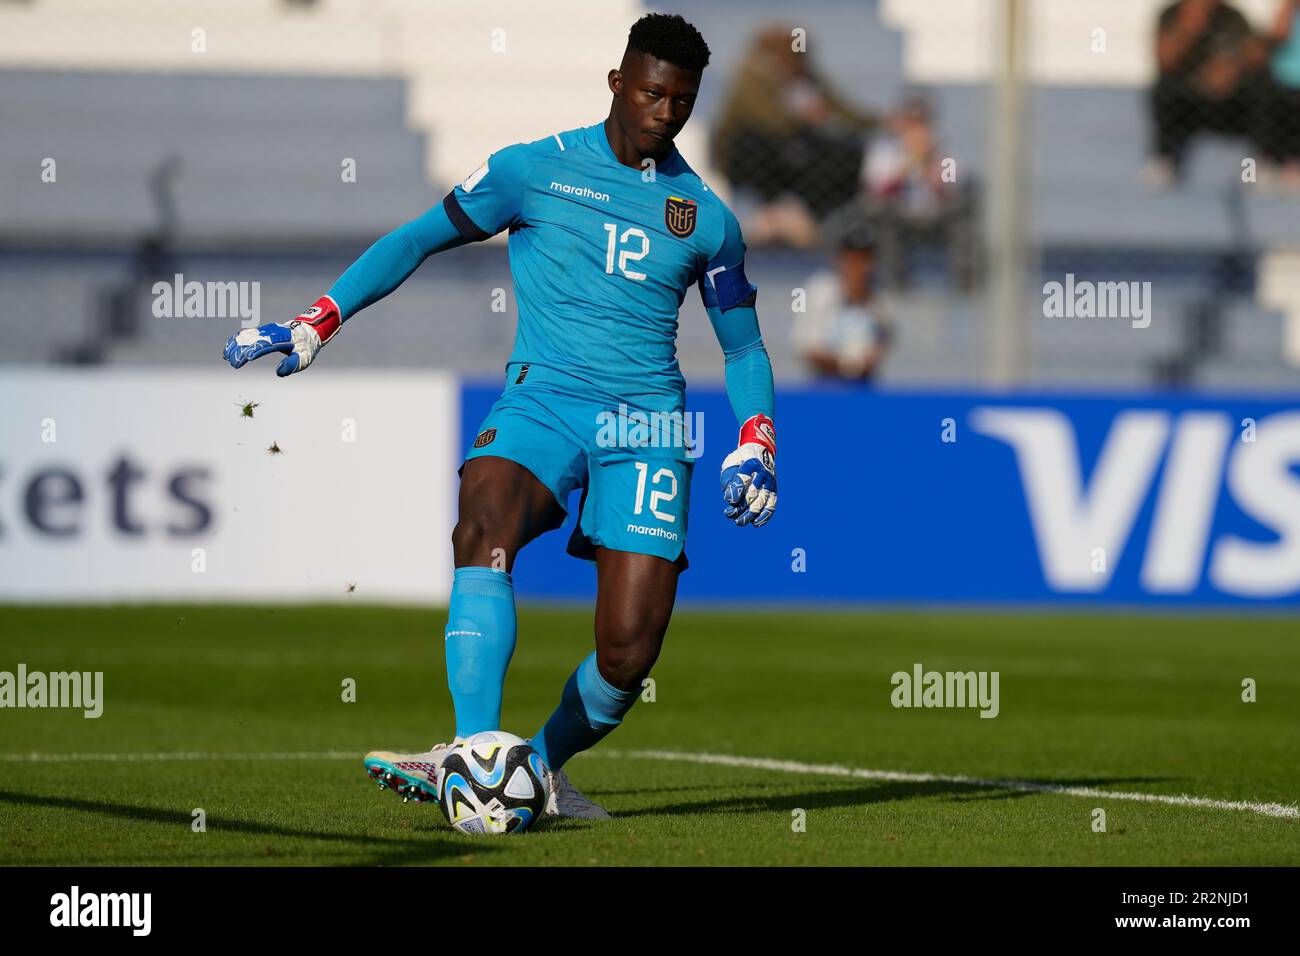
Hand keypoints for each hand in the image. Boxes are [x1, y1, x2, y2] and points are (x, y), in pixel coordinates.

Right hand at [223, 295, 340, 375]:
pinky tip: (228, 349)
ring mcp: (266, 330)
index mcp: (283, 338)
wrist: (307, 332)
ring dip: (236, 346)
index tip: (244, 359)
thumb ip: (292, 365)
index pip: (266, 344)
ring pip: (247, 336)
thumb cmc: (305, 348)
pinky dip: (236, 341)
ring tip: (226, 357)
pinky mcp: (262, 331)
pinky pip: (246, 334)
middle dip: (241, 350)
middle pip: (253, 339)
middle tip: (233, 363)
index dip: (254, 350)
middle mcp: (272, 331)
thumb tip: (278, 372)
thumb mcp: (303, 358)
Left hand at [720, 413, 776, 526]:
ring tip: (739, 522)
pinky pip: (771, 506)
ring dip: (750, 514)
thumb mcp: (731, 462)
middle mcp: (762, 473)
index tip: (729, 500)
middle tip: (729, 514)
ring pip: (761, 501)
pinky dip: (764, 516)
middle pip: (752, 493)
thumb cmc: (741, 459)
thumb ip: (728, 478)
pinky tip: (755, 523)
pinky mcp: (774, 491)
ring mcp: (770, 483)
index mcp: (750, 463)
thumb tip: (730, 499)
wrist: (761, 450)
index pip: (744, 477)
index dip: (736, 489)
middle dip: (740, 506)